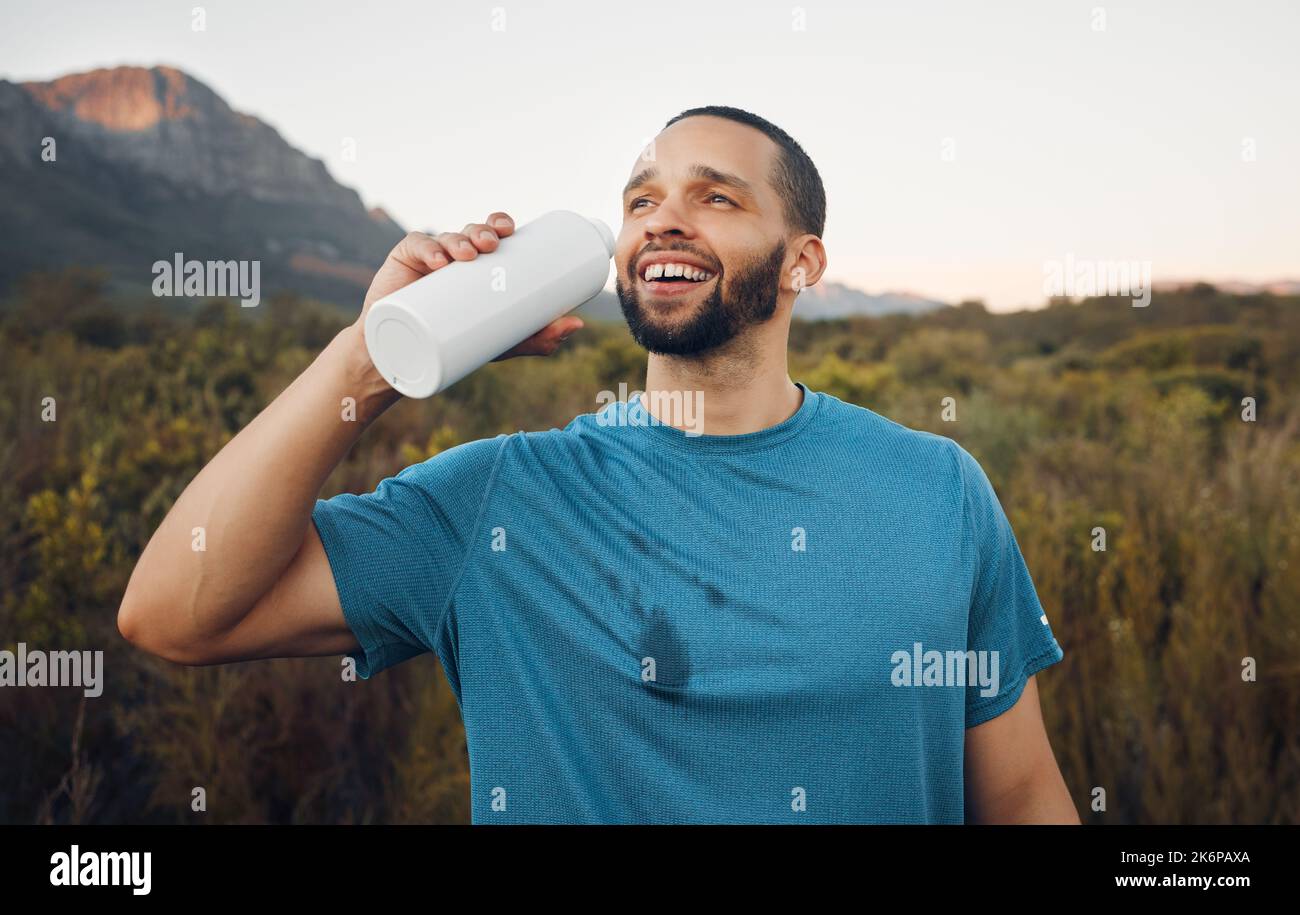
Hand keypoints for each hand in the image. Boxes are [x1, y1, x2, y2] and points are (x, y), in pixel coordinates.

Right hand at [357, 212, 583, 359]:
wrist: (406, 359)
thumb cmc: (456, 344)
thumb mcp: (500, 342)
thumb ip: (537, 336)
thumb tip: (577, 325)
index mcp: (476, 266)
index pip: (489, 235)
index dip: (498, 223)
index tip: (511, 229)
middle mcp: (453, 258)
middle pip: (470, 232)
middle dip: (483, 229)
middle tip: (493, 243)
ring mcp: (427, 260)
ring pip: (445, 238)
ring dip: (459, 239)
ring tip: (469, 254)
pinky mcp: (402, 264)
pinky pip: (414, 248)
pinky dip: (426, 250)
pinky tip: (436, 260)